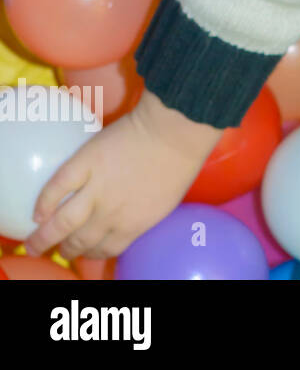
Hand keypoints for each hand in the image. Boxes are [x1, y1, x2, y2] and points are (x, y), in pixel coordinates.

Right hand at [23, 90, 223, 260]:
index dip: (93, 253)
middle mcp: (112, 213)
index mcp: (135, 223)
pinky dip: (44, 203)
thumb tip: (127, 217)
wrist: (176, 130)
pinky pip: (55, 189)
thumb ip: (142, 213)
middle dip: (67, 250)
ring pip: (62, 223)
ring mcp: (96, 189)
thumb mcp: (166, 200)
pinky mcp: (83, 165)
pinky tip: (38, 212)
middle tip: (60, 250)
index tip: (87, 251)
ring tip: (35, 242)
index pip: (107, 249)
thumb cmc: (180, 160)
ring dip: (45, 236)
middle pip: (81, 241)